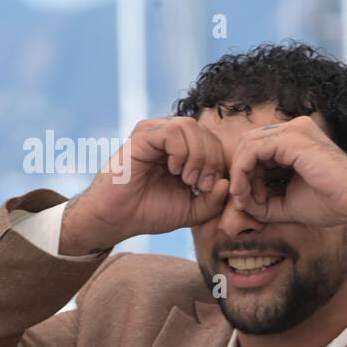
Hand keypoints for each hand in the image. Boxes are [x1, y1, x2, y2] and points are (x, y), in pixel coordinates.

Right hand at [60, 117, 229, 254]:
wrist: (119, 219)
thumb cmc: (152, 212)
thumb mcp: (193, 210)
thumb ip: (214, 200)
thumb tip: (227, 182)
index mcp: (182, 149)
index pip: (212, 141)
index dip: (219, 162)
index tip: (209, 188)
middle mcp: (168, 137)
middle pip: (204, 131)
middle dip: (211, 160)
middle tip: (201, 185)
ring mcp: (153, 134)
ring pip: (189, 126)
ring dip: (197, 155)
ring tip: (187, 179)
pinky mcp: (140, 137)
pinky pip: (171, 131)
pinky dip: (180, 151)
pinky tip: (174, 170)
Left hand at [226, 115, 346, 227]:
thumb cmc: (329, 204)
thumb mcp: (287, 202)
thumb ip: (263, 201)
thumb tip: (239, 201)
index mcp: (295, 140)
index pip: (258, 150)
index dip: (248, 176)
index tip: (253, 202)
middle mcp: (293, 129)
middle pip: (249, 145)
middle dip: (242, 175)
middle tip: (247, 201)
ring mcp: (293, 130)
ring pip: (247, 145)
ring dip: (240, 175)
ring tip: (246, 199)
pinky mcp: (290, 138)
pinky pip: (252, 150)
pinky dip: (243, 172)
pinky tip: (246, 192)